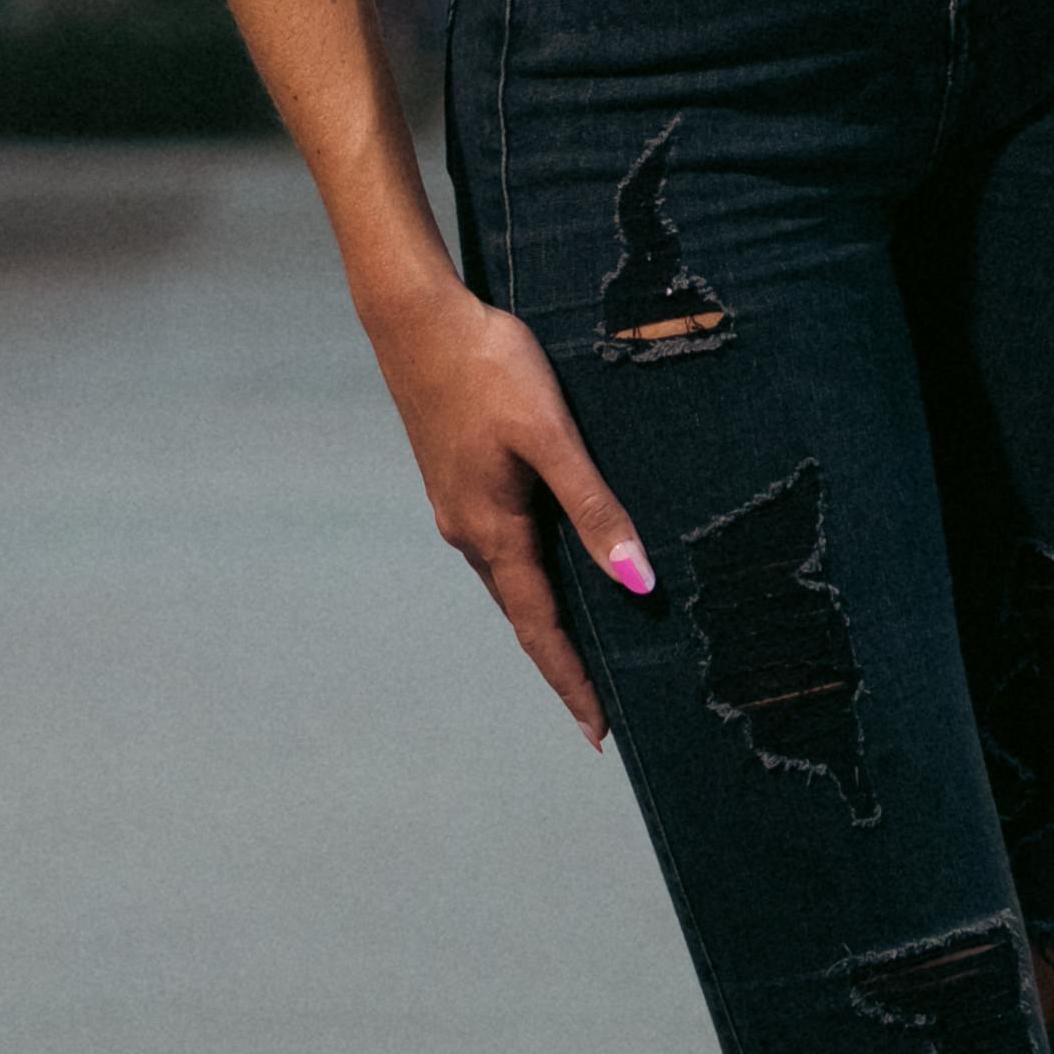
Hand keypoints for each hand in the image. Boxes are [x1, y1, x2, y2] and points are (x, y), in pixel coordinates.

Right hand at [363, 272, 653, 739]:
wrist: (416, 319)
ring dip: (547, 622)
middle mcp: (470, 532)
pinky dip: (532, 579)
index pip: (540, 630)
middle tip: (603, 710)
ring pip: (512, 582)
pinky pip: (502, 549)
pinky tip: (557, 568)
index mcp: (492, 531)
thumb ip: (593, 507)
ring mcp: (460, 507)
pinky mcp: (459, 482)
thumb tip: (637, 582)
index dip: (571, 682)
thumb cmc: (488, 368)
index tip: (600, 733)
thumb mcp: (550, 435)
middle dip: (563, 664)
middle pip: (524, 616)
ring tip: (590, 651)